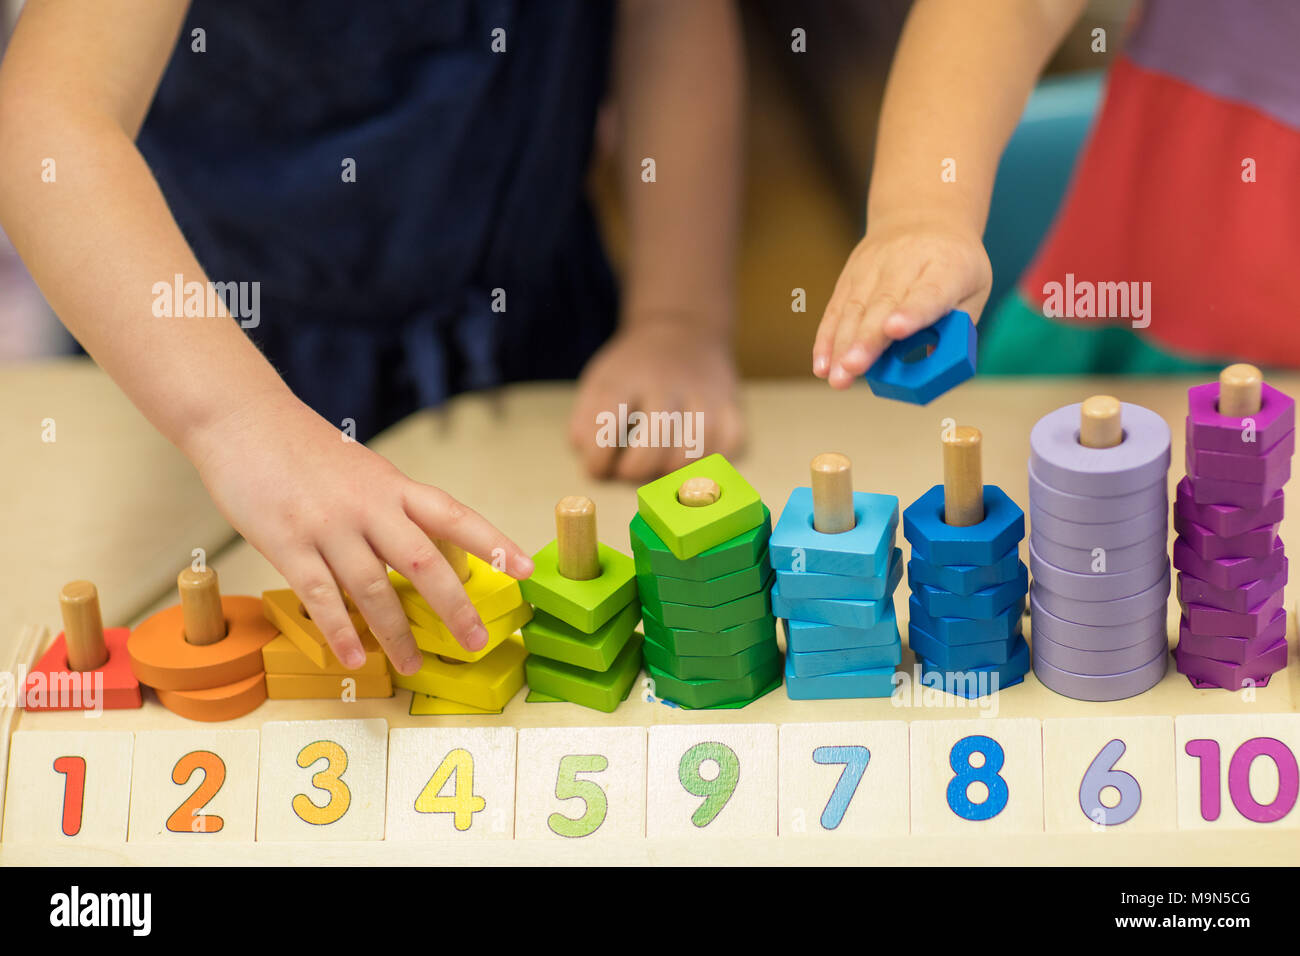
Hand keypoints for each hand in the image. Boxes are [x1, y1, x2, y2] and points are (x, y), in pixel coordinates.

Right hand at [183, 392, 533, 673]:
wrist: (243, 419)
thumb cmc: (308, 450)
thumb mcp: (365, 473)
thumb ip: (395, 511)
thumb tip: (430, 557)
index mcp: (394, 486)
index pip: (456, 516)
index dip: (495, 544)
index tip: (526, 570)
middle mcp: (369, 506)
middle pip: (424, 561)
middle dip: (454, 606)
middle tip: (477, 641)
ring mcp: (328, 525)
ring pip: (374, 587)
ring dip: (396, 633)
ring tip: (412, 666)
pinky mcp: (287, 543)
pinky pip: (322, 596)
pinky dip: (341, 631)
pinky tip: (354, 659)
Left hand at [568, 315, 743, 480]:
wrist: (682, 329)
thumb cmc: (634, 368)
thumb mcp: (600, 380)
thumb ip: (586, 419)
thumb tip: (587, 453)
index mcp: (628, 377)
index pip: (608, 422)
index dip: (599, 457)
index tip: (598, 468)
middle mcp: (669, 383)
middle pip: (656, 439)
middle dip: (636, 469)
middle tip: (629, 471)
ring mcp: (705, 394)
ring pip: (695, 448)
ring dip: (673, 469)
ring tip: (660, 466)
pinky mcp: (732, 405)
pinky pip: (729, 445)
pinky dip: (711, 461)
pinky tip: (693, 458)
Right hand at [813, 217, 991, 388]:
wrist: (923, 217)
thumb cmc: (954, 267)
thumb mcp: (974, 290)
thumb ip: (956, 328)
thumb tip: (931, 369)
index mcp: (947, 267)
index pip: (928, 292)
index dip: (911, 312)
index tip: (895, 330)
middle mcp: (906, 263)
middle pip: (883, 303)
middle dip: (866, 339)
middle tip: (853, 369)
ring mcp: (873, 267)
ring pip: (855, 309)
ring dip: (842, 345)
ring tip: (836, 377)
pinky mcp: (850, 275)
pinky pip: (836, 309)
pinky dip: (827, 339)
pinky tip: (822, 364)